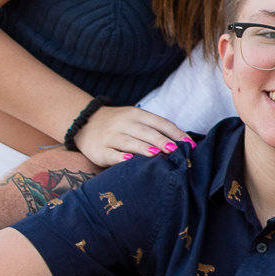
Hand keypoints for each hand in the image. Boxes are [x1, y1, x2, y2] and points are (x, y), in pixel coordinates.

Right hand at [72, 105, 190, 168]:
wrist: (85, 122)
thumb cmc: (120, 125)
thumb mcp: (136, 120)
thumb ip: (155, 129)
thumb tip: (182, 143)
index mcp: (137, 115)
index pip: (160, 122)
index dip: (175, 133)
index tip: (189, 144)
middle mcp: (124, 124)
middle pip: (146, 132)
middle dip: (162, 141)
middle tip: (176, 150)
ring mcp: (110, 136)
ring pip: (129, 142)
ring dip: (144, 148)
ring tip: (157, 154)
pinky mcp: (99, 149)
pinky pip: (111, 154)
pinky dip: (120, 158)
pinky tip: (129, 161)